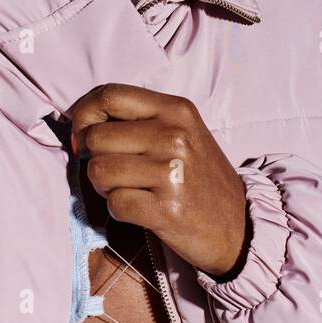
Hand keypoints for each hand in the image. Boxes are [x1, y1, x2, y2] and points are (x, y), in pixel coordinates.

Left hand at [70, 83, 251, 278]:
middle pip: (97, 136)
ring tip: (129, 190)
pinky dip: (119, 210)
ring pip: (99, 170)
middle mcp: (175, 135)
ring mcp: (172, 172)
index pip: (109, 96)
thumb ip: (139, 120)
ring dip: (104, 186)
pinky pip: (114, 204)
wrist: (240, 226)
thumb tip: (81, 124)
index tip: (85, 136)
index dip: (84, 115)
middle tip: (115, 171)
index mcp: (176, 109)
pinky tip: (140, 209)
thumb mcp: (182, 132)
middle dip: (94, 157)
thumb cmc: (200, 178)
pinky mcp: (167, 209)